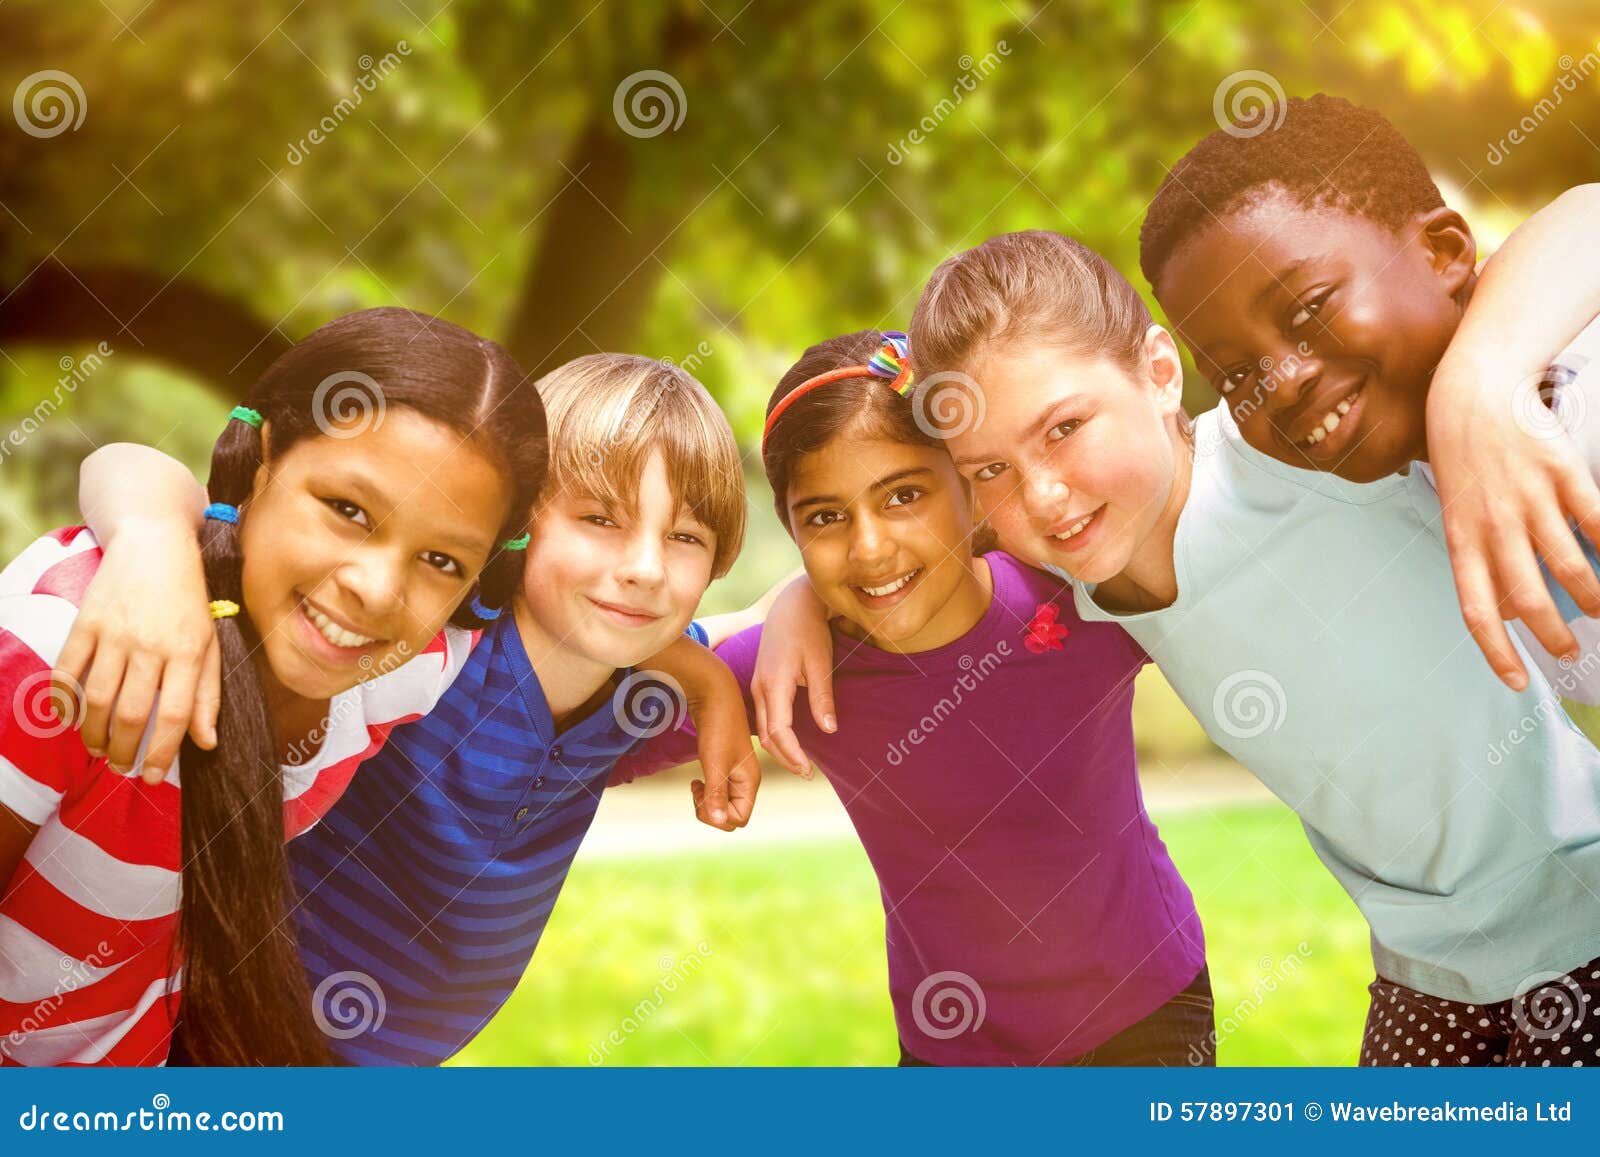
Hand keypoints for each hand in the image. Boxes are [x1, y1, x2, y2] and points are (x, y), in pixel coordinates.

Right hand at [53, 519, 219, 781]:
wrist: (155, 544)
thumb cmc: (188, 600)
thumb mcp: (211, 643)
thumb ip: (209, 694)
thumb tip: (206, 743)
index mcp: (189, 651)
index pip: (175, 714)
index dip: (161, 753)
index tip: (150, 776)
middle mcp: (152, 645)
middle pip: (132, 713)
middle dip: (123, 750)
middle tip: (120, 766)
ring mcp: (116, 633)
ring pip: (97, 699)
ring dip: (93, 734)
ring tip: (98, 750)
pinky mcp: (86, 622)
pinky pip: (67, 670)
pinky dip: (63, 701)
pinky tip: (69, 719)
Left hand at [689, 706, 760, 832]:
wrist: (713, 697)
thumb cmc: (717, 728)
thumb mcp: (715, 763)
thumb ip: (717, 793)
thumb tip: (718, 820)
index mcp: (750, 782)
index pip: (739, 818)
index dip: (718, 817)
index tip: (703, 796)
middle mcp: (745, 781)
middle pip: (731, 816)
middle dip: (711, 812)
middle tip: (697, 791)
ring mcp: (734, 775)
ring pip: (722, 805)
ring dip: (706, 802)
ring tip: (696, 787)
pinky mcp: (723, 767)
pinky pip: (716, 792)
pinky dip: (705, 792)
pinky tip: (696, 782)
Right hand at [749, 577, 834, 775]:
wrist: (792, 604)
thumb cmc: (809, 630)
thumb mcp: (820, 662)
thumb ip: (822, 697)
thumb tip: (829, 730)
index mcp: (774, 683)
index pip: (778, 731)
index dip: (793, 754)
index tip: (809, 770)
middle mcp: (759, 687)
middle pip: (766, 735)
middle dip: (785, 758)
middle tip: (808, 774)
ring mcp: (756, 685)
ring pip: (761, 728)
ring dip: (779, 748)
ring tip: (801, 762)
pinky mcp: (760, 682)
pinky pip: (761, 716)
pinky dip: (774, 734)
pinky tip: (790, 740)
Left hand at [1428, 362, 1599, 690]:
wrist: (1473, 393)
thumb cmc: (1464, 460)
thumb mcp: (1457, 511)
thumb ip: (1480, 556)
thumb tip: (1506, 609)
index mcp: (1462, 537)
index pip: (1477, 609)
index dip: (1498, 652)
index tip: (1519, 682)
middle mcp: (1494, 523)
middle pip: (1528, 598)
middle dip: (1553, 636)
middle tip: (1571, 652)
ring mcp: (1529, 498)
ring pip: (1569, 566)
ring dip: (1590, 598)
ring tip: (1598, 611)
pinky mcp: (1562, 471)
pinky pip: (1598, 521)